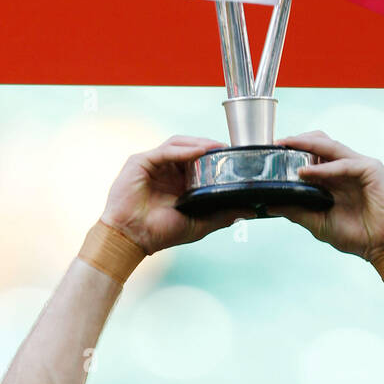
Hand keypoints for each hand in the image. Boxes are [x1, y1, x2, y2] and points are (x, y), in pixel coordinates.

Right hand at [100, 135, 252, 253]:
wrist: (133, 239)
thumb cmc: (160, 233)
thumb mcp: (199, 224)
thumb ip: (222, 216)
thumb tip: (250, 211)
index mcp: (176, 182)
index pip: (197, 160)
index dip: (214, 157)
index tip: (234, 158)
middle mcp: (165, 170)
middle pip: (189, 148)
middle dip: (209, 147)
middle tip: (229, 150)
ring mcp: (152, 164)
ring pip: (178, 145)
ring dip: (198, 144)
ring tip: (217, 148)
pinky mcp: (140, 162)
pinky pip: (165, 151)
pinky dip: (183, 150)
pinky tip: (200, 151)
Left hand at [270, 131, 383, 259]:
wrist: (381, 247)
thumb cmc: (355, 235)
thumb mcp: (317, 222)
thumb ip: (296, 211)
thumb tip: (269, 205)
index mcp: (334, 177)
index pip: (312, 154)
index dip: (293, 149)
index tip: (271, 150)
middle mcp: (345, 167)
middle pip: (320, 142)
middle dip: (298, 140)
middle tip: (277, 144)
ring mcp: (359, 166)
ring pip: (331, 146)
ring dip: (307, 145)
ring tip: (286, 147)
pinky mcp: (371, 169)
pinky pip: (344, 163)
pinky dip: (324, 168)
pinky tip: (306, 173)